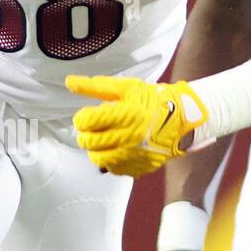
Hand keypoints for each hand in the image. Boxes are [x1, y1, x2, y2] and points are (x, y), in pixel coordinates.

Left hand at [66, 75, 207, 176]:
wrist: (181, 121)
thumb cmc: (151, 101)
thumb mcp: (125, 88)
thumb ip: (95, 86)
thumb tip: (69, 82)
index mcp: (124, 115)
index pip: (86, 121)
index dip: (82, 118)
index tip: (87, 116)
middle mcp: (127, 137)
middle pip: (88, 142)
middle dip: (86, 134)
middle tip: (93, 128)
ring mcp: (132, 155)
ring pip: (97, 158)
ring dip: (96, 149)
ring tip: (104, 139)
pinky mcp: (137, 168)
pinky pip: (113, 169)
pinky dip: (110, 160)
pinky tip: (117, 149)